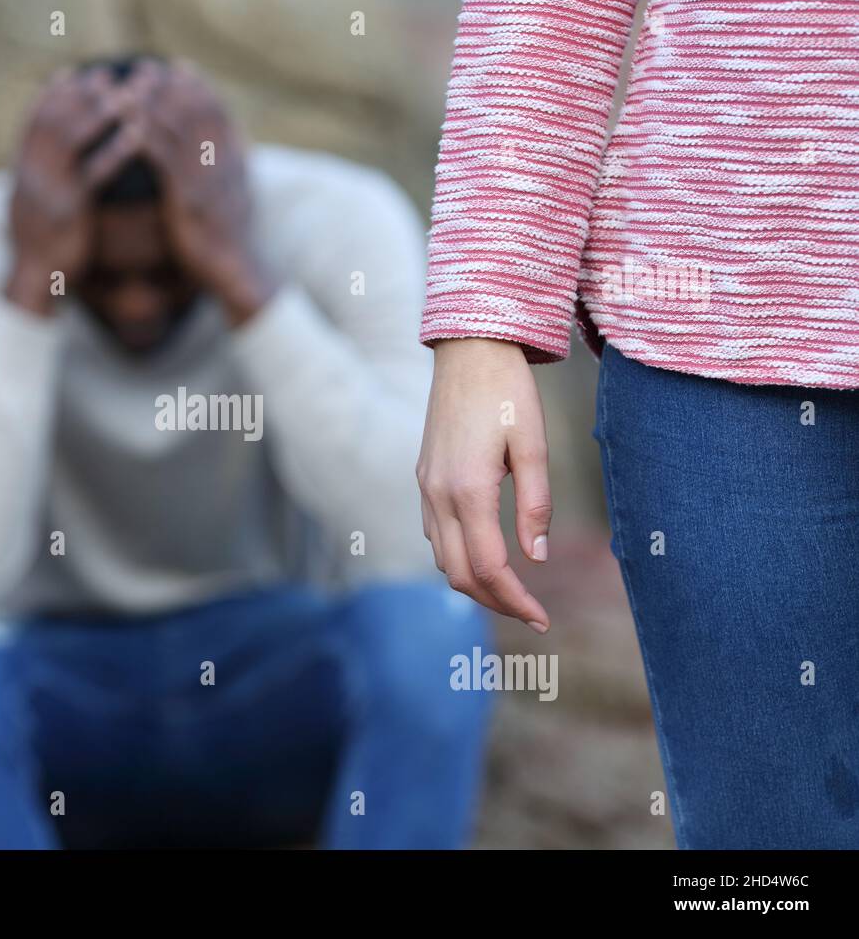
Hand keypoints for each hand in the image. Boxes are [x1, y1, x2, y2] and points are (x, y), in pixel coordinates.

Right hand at [4, 67, 145, 314]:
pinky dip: (116, 150)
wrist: (34, 279)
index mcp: (20, 170)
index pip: (34, 120)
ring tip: (128, 95)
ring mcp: (47, 189)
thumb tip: (42, 155)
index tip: (75, 75)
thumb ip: (36, 177)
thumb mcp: (30, 204)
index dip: (53, 95)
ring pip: (72, 137)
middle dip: (82, 94)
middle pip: (55, 118)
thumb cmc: (38, 243)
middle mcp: (30, 173)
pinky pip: (94, 172)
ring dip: (101, 112)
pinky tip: (138, 136)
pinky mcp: (69, 209)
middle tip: (108, 76)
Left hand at [125, 60, 277, 324]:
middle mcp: (224, 162)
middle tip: (145, 67)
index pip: (219, 110)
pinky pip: (164, 158)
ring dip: (152, 103)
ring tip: (127, 86)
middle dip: (170, 86)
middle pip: (196, 109)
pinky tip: (127, 124)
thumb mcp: (237, 197)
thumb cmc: (230, 239)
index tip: (178, 68)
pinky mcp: (187, 198)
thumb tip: (230, 149)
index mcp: (236, 160)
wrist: (236, 271)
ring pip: (178, 128)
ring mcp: (206, 179)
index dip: (198, 86)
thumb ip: (231, 170)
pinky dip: (145, 136)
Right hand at [416, 338, 553, 632]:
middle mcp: (438, 495)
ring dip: (473, 582)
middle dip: (494, 601)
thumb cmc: (507, 392)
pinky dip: (457, 556)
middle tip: (531, 612)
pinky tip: (483, 551)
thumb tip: (538, 559)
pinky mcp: (424, 477)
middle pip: (459, 574)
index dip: (516, 601)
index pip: (489, 567)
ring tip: (511, 589)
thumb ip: (536, 505)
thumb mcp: (533, 446)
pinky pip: (433, 534)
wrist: (469, 349)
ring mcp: (425, 487)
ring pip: (441, 558)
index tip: (542, 618)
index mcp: (468, 491)